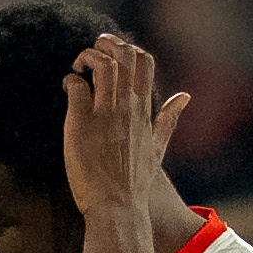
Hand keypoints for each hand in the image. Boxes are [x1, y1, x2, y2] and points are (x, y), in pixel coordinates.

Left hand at [60, 34, 187, 221]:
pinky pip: (76, 86)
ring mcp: (105, 113)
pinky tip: (67, 88)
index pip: (144, 61)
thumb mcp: (158, 147)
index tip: (114, 58)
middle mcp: (127, 107)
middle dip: (106, 43)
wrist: (117, 208)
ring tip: (78, 68)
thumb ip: (169, 119)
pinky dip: (70, 80)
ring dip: (87, 56)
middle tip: (91, 55)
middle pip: (124, 54)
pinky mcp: (81, 123)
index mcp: (144, 110)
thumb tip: (185, 96)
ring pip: (101, 64)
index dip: (128, 49)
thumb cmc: (135, 183)